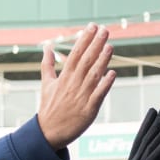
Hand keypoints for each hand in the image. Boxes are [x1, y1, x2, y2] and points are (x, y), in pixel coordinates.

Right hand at [37, 24, 116, 149]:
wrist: (49, 132)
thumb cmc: (49, 108)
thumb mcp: (46, 84)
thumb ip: (48, 65)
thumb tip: (47, 47)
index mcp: (64, 77)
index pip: (75, 54)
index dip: (84, 39)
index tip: (92, 27)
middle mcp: (72, 84)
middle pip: (85, 61)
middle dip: (95, 44)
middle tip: (104, 30)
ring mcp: (81, 96)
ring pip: (93, 75)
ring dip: (102, 61)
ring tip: (110, 46)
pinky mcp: (88, 109)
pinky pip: (98, 95)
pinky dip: (105, 84)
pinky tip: (112, 74)